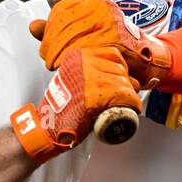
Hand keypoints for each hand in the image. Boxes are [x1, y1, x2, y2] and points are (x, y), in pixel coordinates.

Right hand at [10, 44, 142, 162]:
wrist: (48, 127)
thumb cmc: (63, 108)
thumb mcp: (74, 80)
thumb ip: (93, 73)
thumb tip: (122, 75)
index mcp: (77, 57)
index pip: (112, 54)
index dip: (121, 68)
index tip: (123, 78)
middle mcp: (82, 64)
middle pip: (120, 69)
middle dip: (127, 83)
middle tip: (125, 96)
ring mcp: (88, 80)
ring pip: (124, 83)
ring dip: (130, 95)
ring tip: (127, 103)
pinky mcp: (94, 97)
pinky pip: (124, 96)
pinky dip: (132, 103)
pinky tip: (132, 108)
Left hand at [29, 0, 171, 89]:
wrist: (147, 57)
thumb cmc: (114, 46)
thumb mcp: (85, 32)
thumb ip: (58, 29)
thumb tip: (33, 26)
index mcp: (93, 2)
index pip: (60, 11)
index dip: (49, 30)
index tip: (45, 45)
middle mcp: (101, 8)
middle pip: (63, 26)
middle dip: (50, 45)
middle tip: (48, 59)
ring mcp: (109, 22)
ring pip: (71, 39)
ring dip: (59, 54)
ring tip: (56, 64)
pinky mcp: (113, 39)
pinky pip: (84, 49)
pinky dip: (73, 59)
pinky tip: (70, 66)